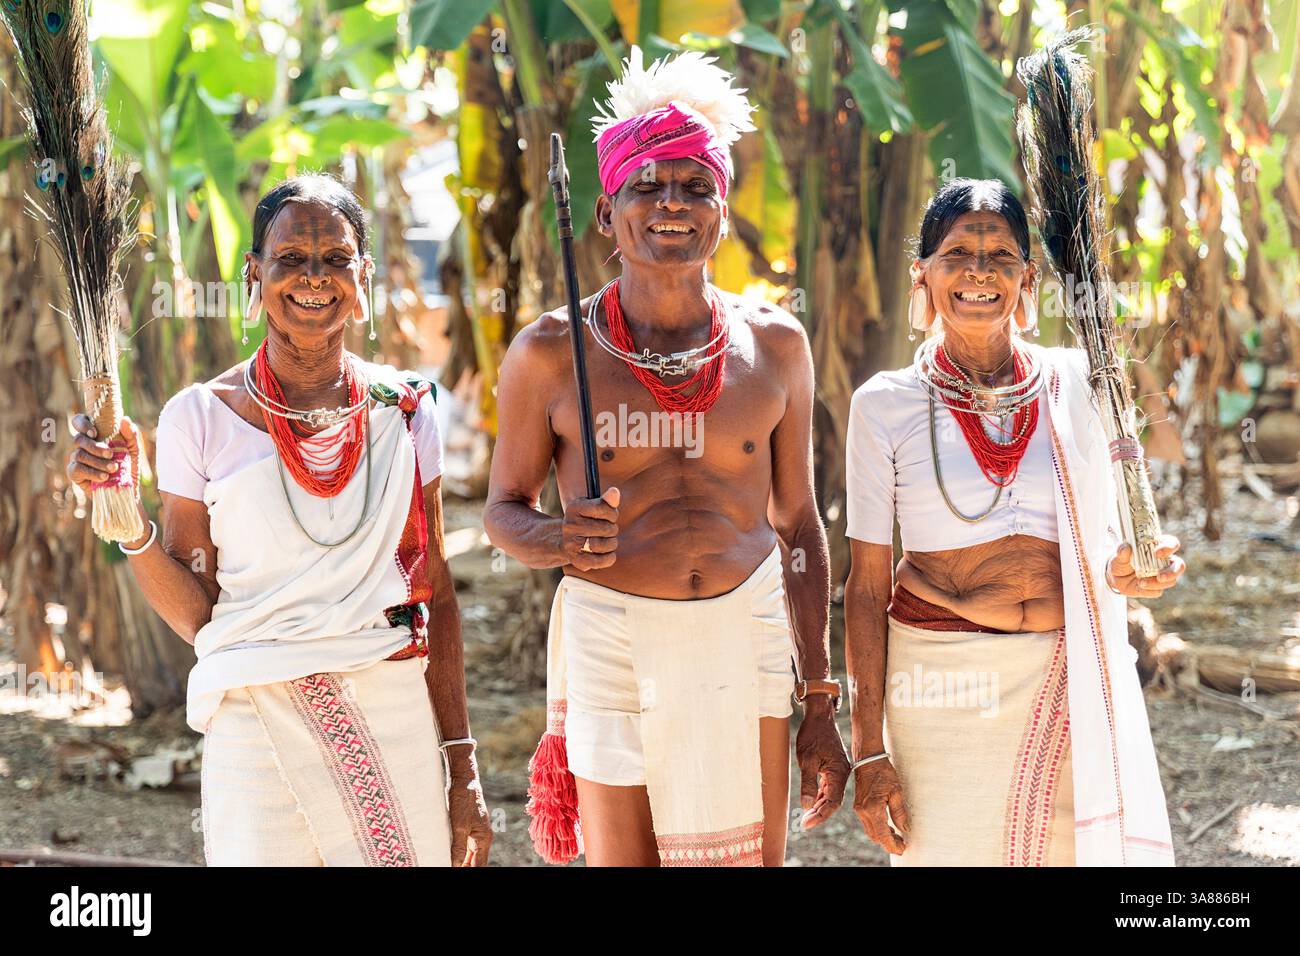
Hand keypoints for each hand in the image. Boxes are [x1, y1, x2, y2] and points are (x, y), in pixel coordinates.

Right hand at [66, 413, 141, 496]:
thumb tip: (124, 419)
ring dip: (97, 462)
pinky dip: (92, 473)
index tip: (95, 433)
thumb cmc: (129, 467)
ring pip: (79, 454)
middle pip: (78, 439)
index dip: (83, 424)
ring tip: (113, 469)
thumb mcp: (134, 450)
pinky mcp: (74, 473)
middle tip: (111, 454)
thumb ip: (131, 434)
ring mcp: (76, 459)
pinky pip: (76, 469)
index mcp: (94, 435)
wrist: (127, 491)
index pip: (79, 421)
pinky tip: (104, 477)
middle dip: (95, 447)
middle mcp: (83, 445)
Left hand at [446, 750, 491, 866]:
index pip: (479, 865)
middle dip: (464, 867)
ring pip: (469, 855)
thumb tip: (456, 866)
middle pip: (475, 862)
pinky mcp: (468, 826)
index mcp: (483, 839)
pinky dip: (458, 853)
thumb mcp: (459, 826)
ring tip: (446, 863)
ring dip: (461, 862)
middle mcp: (482, 837)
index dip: (468, 871)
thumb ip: (458, 848)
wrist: (464, 779)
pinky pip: (465, 846)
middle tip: (446, 867)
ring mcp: (476, 832)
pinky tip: (448, 856)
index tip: (457, 872)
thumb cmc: (463, 800)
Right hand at [560, 486, 619, 570]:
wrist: (567, 541)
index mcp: (574, 508)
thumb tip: (615, 492)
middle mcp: (570, 526)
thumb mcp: (593, 507)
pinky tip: (607, 553)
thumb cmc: (587, 521)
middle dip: (612, 529)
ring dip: (612, 543)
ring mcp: (571, 544)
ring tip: (607, 541)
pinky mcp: (577, 560)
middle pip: (606, 528)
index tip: (609, 516)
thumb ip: (606, 501)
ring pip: (605, 545)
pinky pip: (602, 560)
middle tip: (608, 530)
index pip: (602, 507)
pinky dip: (610, 557)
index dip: (612, 513)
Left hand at [794, 699, 849, 829]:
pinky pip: (828, 787)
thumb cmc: (813, 735)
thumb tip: (807, 805)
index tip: (806, 824)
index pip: (832, 802)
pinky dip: (820, 796)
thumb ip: (808, 783)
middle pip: (833, 801)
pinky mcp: (833, 768)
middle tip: (804, 824)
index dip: (820, 815)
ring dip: (819, 806)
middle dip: (819, 814)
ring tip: (806, 817)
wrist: (819, 717)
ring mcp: (838, 771)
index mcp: (839, 773)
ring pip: (830, 795)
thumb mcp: (807, 760)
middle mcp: (842, 774)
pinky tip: (811, 802)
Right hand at [853, 758, 908, 854]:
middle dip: (888, 843)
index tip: (902, 849)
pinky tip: (887, 827)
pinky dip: (878, 829)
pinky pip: (868, 823)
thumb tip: (905, 828)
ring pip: (871, 831)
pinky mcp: (859, 806)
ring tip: (897, 837)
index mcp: (872, 809)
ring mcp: (859, 809)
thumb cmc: (883, 772)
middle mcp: (863, 812)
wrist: (868, 759)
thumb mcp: (896, 791)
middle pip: (875, 836)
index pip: (882, 835)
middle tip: (902, 845)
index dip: (892, 845)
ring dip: (883, 837)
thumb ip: (899, 812)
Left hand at [1105, 534, 1184, 598]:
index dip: (1168, 547)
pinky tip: (1139, 586)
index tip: (1156, 553)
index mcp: (1158, 548)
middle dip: (1172, 572)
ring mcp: (1162, 575)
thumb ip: (1122, 552)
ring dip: (1155, 583)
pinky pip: (1158, 591)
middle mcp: (1164, 562)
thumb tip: (1126, 547)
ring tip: (1140, 582)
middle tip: (1160, 577)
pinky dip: (1148, 590)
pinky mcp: (1157, 588)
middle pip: (1179, 565)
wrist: (1115, 579)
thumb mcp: (1118, 556)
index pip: (1172, 543)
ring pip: (1170, 581)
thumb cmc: (1121, 562)